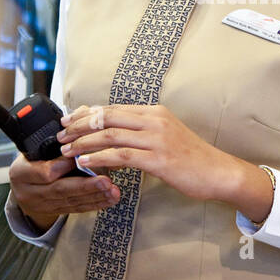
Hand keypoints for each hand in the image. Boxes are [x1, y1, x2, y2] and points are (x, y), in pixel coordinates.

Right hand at [9, 153, 120, 230]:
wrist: (23, 188)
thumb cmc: (30, 162)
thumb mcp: (32, 151)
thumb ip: (50, 148)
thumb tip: (77, 146)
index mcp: (21, 173)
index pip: (43, 172)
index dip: (62, 166)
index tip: (79, 158)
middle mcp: (30, 193)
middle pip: (60, 190)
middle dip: (86, 186)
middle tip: (106, 182)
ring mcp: (43, 205)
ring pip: (71, 201)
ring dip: (95, 197)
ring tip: (112, 191)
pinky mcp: (56, 212)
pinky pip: (77, 209)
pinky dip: (95, 204)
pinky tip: (109, 199)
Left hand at [57, 104, 273, 221]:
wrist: (219, 171)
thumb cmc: (192, 157)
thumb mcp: (166, 136)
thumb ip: (141, 131)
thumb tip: (112, 131)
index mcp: (154, 112)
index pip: (112, 108)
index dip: (86, 113)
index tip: (67, 120)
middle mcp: (154, 120)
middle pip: (107, 116)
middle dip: (79, 125)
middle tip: (60, 134)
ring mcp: (157, 138)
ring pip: (110, 135)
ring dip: (84, 142)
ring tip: (67, 150)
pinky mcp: (158, 159)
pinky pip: (121, 156)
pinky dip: (99, 158)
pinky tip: (85, 162)